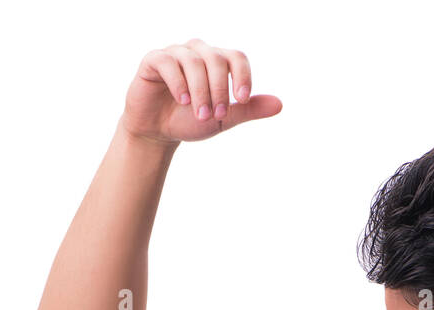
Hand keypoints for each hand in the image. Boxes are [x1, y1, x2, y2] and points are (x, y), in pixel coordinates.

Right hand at [120, 39, 282, 145]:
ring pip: (194, 61)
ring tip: (200, 114)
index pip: (236, 57)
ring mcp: (175, 54)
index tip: (242, 101)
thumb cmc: (190, 121)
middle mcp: (198, 52)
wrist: (158, 132)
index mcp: (217, 62)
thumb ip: (248, 110)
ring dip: (200, 90)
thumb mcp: (224, 118)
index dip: (243, 76)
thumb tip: (279, 104)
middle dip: (219, 89)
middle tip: (216, 115)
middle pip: (216, 59)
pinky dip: (178, 82)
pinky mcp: (154, 60)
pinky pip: (168, 62)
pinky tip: (183, 100)